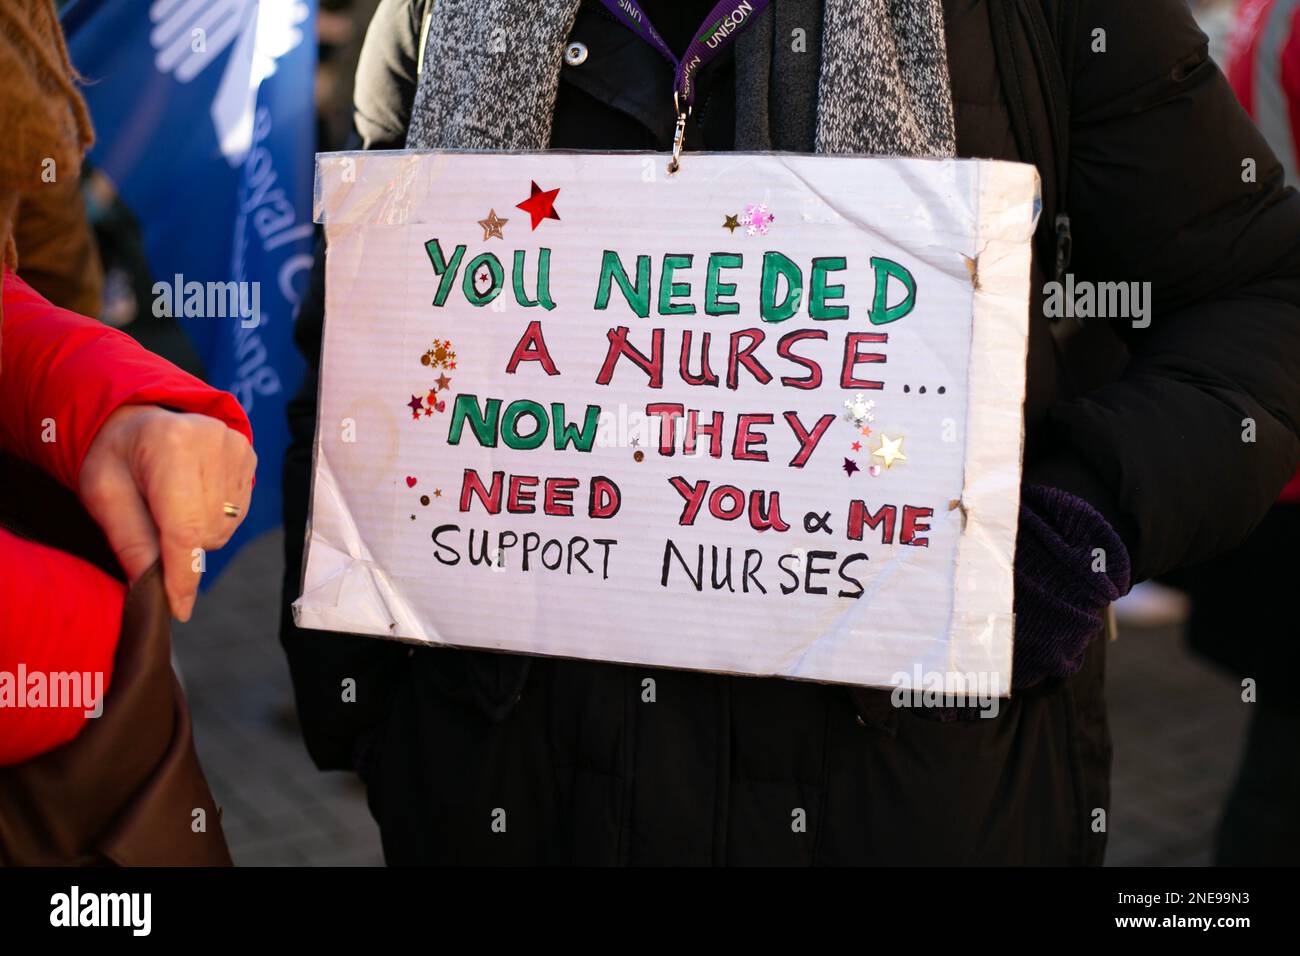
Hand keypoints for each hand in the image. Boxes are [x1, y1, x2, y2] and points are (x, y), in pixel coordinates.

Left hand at [79, 404, 255, 620]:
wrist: (138, 422)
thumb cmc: (116, 458)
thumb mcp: (103, 495)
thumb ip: (129, 539)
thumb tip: (149, 586)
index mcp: (169, 445)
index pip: (183, 525)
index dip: (181, 573)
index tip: (178, 608)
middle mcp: (212, 441)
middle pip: (206, 530)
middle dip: (180, 546)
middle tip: (153, 525)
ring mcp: (237, 446)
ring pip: (224, 527)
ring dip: (198, 533)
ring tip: (173, 507)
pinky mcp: (250, 456)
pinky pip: (237, 515)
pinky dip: (213, 519)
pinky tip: (194, 498)